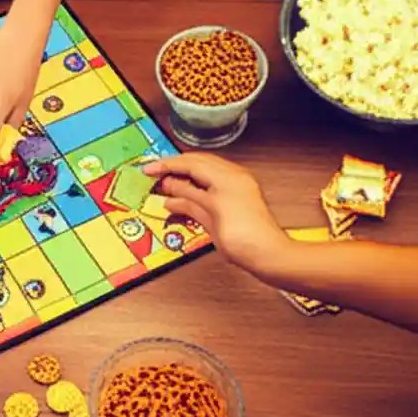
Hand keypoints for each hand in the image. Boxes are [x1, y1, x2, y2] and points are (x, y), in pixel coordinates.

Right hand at [141, 153, 288, 272]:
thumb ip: (187, 199)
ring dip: (186, 173)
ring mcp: (240, 183)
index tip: (149, 170)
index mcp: (226, 178)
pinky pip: (215, 179)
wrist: (269, 255)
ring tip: (167, 183)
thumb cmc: (242, 239)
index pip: (190, 163)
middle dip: (175, 166)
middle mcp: (234, 176)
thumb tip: (168, 189)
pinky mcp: (242, 192)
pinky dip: (198, 183)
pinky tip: (186, 193)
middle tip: (155, 174)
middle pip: (198, 161)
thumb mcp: (208, 217)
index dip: (166, 166)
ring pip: (206, 169)